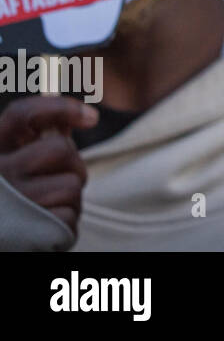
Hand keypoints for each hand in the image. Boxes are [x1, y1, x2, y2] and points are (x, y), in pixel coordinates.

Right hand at [0, 96, 97, 233]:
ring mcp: (15, 201)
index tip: (92, 116)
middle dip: (73, 163)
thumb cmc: (16, 196)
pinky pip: (71, 214)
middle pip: (60, 149)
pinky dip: (68, 218)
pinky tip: (50, 222)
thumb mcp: (19, 162)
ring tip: (50, 205)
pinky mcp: (32, 229)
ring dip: (71, 196)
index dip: (59, 107)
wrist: (5, 239)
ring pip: (71, 184)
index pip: (21, 114)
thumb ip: (42, 139)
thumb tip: (83, 115)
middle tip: (61, 177)